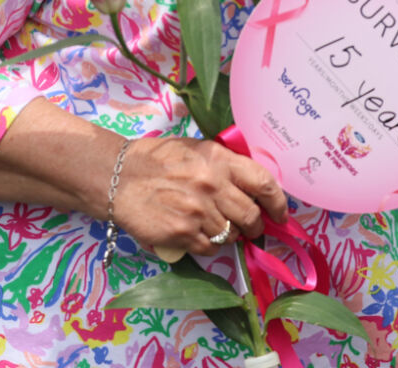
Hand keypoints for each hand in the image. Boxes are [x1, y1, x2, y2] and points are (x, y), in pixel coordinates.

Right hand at [112, 138, 287, 258]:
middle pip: (251, 216)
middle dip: (255, 227)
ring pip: (231, 236)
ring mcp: (198, 212)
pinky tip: (195, 234)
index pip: (264, 183)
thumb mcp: (194, 149)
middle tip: (250, 228)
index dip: (278, 203)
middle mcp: (212, 185)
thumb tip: (251, 187)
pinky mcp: (182, 234)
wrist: (117, 177)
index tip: (279, 214)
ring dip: (229, 236)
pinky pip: (209, 249)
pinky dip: (207, 246)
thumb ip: (223, 165)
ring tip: (214, 227)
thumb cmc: (155, 160)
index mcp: (219, 159)